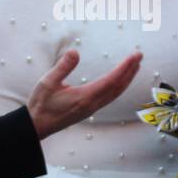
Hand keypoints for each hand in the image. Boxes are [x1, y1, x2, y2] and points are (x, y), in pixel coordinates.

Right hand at [26, 49, 141, 139]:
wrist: (37, 126)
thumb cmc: (41, 104)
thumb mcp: (47, 82)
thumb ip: (62, 67)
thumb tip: (75, 51)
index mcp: (84, 97)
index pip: (111, 80)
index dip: (124, 67)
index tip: (134, 55)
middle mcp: (92, 104)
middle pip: (118, 87)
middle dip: (130, 71)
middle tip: (139, 55)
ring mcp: (92, 108)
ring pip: (116, 93)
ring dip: (127, 79)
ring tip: (135, 65)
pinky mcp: (90, 110)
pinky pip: (110, 97)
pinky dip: (119, 86)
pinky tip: (120, 81)